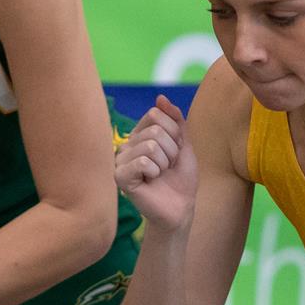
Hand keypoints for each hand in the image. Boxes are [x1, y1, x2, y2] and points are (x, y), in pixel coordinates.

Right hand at [115, 94, 197, 233]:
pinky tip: (151, 181)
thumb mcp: (183, 145)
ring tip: (160, 174)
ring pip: (151, 146)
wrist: (180, 206)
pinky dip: (155, 172)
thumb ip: (175, 121)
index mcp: (139, 134)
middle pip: (156, 130)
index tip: (175, 150)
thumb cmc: (180, 178)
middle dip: (172, 151)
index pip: (156, 114)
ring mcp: (121, 160)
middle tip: (168, 167)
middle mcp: (127, 144)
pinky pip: (143, 162)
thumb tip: (161, 98)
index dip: (175, 133)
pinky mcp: (120, 176)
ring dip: (165, 163)